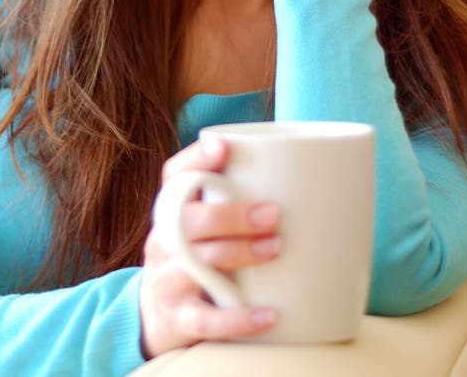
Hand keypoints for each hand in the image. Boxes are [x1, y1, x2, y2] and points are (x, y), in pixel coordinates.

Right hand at [139, 136, 279, 358]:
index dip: (195, 159)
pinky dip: (237, 318)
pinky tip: (268, 315)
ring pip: (194, 263)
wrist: (158, 319)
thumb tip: (308, 178)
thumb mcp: (203, 228)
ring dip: (238, 253)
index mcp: (170, 211)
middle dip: (230, 214)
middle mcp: (163, 241)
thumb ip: (234, 201)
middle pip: (187, 220)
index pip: (173, 176)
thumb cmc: (198, 259)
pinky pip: (205, 321)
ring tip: (276, 248)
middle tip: (272, 213)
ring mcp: (166, 281)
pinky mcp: (177, 319)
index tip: (224, 146)